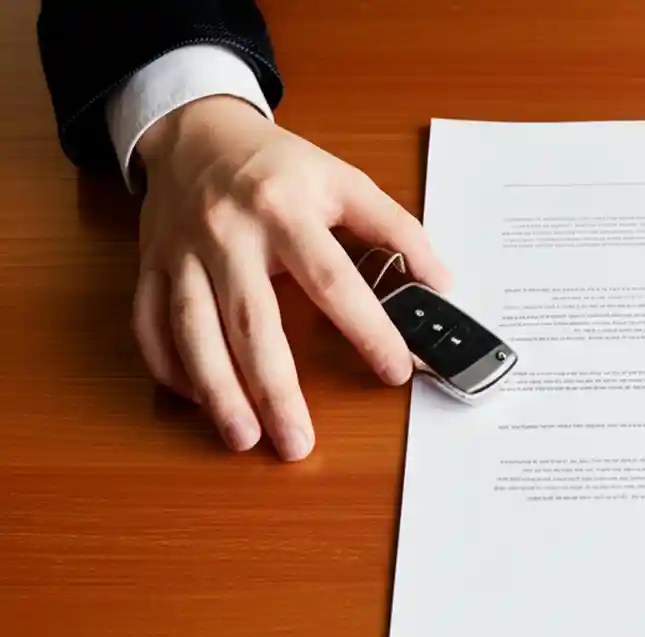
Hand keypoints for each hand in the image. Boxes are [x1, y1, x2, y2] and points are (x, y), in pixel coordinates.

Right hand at [133, 96, 449, 460]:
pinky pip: (151, 326)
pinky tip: (199, 401)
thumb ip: (396, 229)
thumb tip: (439, 281)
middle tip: (298, 442)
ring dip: (218, 392)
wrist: (196, 131)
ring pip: (193, 332)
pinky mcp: (151, 266)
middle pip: (252, 321)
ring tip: (244, 438)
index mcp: (286, 209)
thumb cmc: (278, 166)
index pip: (333, 279)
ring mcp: (183, 253)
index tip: (395, 370)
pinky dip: (170, 368)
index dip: (367, 328)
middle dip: (275, 389)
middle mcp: (230, 233)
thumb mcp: (344, 180)